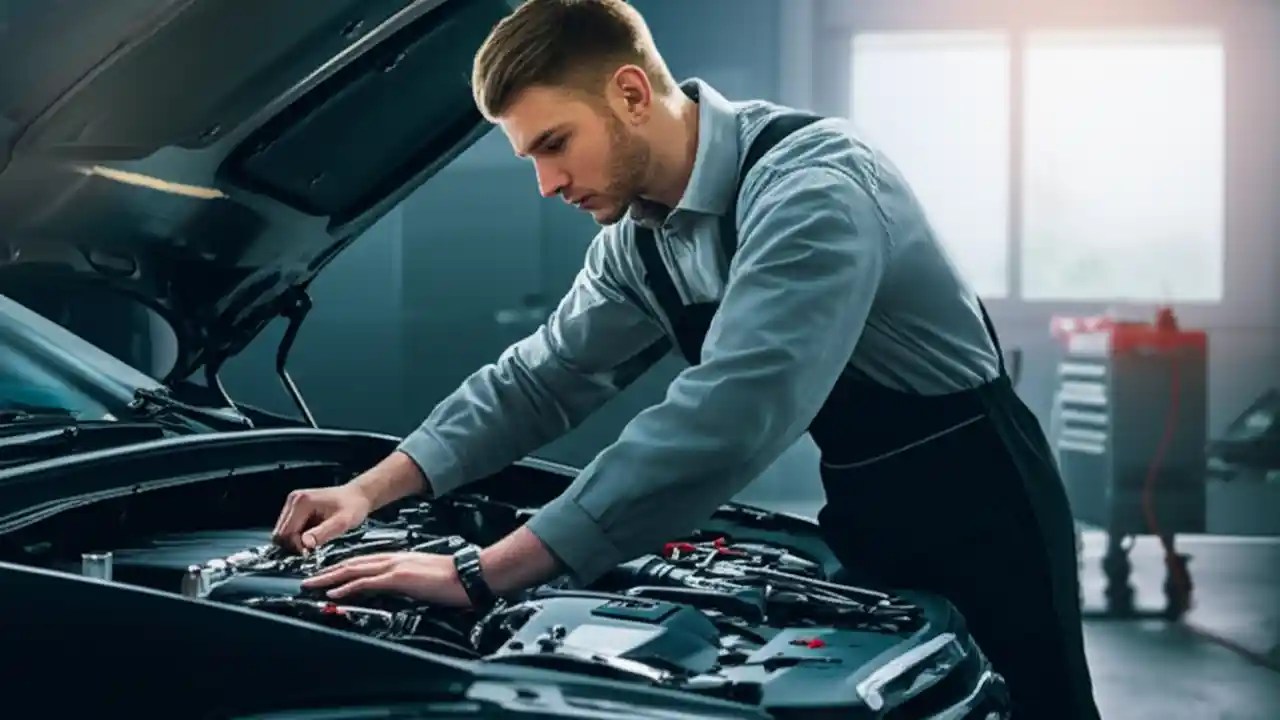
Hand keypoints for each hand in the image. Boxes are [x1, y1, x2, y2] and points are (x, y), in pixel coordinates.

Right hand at [272, 484, 371, 552]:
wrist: (357, 496)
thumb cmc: (353, 507)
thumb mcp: (342, 523)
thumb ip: (323, 533)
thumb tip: (305, 544)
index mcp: (301, 501)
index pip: (286, 532)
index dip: (295, 546)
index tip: (310, 552)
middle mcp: (293, 500)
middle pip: (281, 533)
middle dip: (294, 544)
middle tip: (312, 549)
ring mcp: (293, 503)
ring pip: (284, 532)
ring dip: (296, 541)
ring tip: (315, 542)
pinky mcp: (296, 508)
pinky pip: (290, 528)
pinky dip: (299, 536)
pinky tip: (313, 536)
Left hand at [300, 552, 470, 606]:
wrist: (471, 575)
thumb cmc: (454, 580)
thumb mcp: (424, 579)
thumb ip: (406, 583)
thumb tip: (394, 593)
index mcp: (399, 559)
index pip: (363, 562)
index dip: (342, 568)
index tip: (327, 575)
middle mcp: (393, 559)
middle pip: (352, 563)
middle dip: (328, 571)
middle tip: (308, 579)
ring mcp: (395, 567)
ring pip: (354, 570)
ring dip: (330, 578)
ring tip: (312, 585)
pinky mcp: (398, 578)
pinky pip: (366, 583)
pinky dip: (347, 587)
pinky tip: (334, 592)